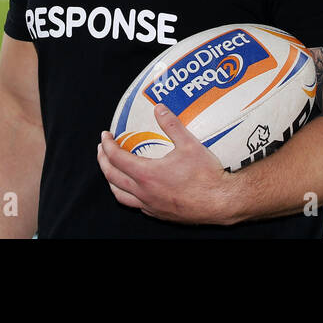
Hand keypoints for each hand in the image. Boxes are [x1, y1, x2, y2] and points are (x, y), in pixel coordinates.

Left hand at [96, 103, 239, 225]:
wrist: (220, 202)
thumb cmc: (206, 175)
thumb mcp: (189, 144)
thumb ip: (172, 125)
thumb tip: (159, 108)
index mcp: (147, 174)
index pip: (116, 158)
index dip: (107, 145)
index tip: (104, 136)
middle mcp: (144, 192)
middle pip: (112, 176)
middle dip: (103, 161)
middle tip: (102, 149)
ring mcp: (150, 206)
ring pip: (120, 195)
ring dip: (111, 180)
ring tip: (111, 170)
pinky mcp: (159, 214)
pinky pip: (136, 204)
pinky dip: (128, 194)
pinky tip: (135, 188)